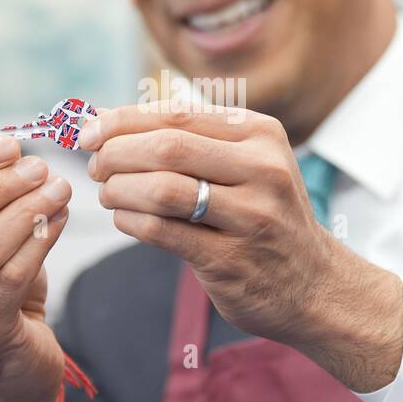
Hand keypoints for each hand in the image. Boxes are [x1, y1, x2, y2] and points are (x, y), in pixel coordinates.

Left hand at [79, 105, 402, 391]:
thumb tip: (104, 117)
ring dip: (118, 189)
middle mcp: (262, 170)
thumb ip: (186, 140)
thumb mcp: (246, 164)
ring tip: (107, 194)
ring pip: (161, 188)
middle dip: (115, 153)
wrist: (314, 286)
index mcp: (262, 135)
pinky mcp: (231, 261)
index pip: (177, 115)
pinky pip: (160, 231)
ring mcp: (250, 218)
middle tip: (95, 166)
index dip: (122, 120)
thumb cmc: (264, 215)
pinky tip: (123, 218)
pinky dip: (129, 220)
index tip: (88, 130)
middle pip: (166, 147)